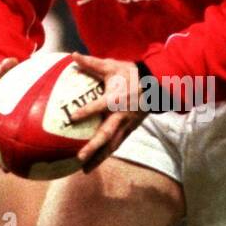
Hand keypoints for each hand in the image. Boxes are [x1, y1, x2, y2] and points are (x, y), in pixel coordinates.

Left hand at [69, 53, 143, 172]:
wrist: (155, 84)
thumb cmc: (131, 74)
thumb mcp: (112, 66)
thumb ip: (92, 63)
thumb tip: (73, 55)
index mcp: (115, 99)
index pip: (98, 107)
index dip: (85, 112)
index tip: (71, 118)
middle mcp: (120, 116)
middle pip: (106, 135)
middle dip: (93, 147)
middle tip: (79, 157)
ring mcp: (126, 125)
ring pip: (112, 145)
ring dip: (99, 158)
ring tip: (85, 170)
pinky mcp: (130, 129)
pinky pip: (117, 144)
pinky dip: (107, 154)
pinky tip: (96, 163)